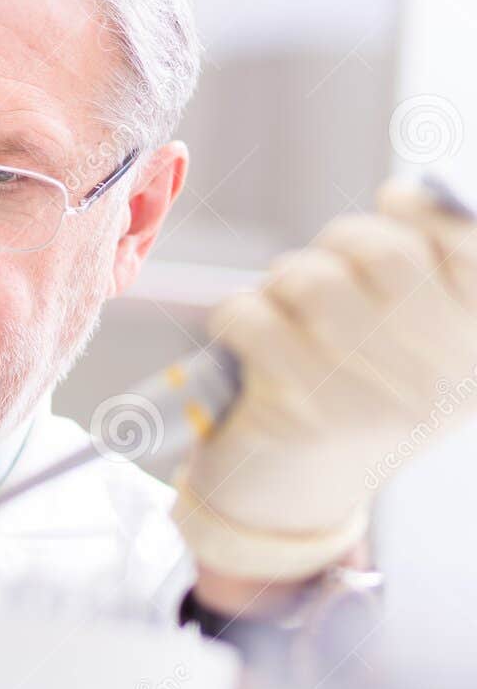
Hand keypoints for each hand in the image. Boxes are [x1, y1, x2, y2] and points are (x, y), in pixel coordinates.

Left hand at [176, 179, 476, 581]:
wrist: (293, 497)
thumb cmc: (352, 392)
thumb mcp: (415, 342)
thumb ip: (426, 269)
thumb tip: (417, 192)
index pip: (471, 242)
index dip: (429, 209)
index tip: (397, 201)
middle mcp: (440, 374)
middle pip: (382, 249)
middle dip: (337, 243)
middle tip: (321, 274)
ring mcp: (370, 394)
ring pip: (307, 278)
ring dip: (280, 283)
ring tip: (285, 315)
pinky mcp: (299, 409)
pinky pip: (249, 314)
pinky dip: (235, 316)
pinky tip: (245, 344)